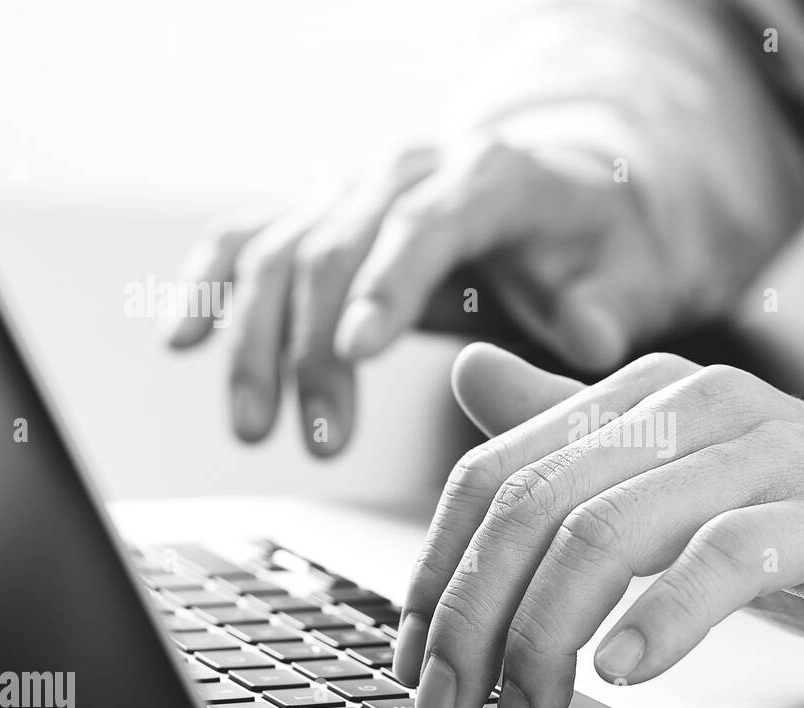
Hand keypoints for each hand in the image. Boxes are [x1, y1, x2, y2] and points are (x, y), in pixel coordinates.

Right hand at [165, 137, 692, 454]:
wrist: (564, 193)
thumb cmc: (594, 245)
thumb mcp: (624, 275)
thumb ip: (605, 309)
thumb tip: (590, 342)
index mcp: (489, 176)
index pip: (425, 225)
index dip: (387, 285)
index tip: (357, 352)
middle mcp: (407, 170)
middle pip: (334, 248)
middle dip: (315, 351)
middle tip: (321, 442)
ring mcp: (357, 187)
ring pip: (280, 252)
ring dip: (257, 344)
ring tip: (255, 430)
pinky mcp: (323, 212)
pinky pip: (250, 237)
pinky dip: (209, 284)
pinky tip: (180, 339)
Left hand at [394, 344, 803, 707]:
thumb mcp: (679, 477)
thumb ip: (574, 431)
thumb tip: (470, 374)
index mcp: (647, 395)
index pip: (499, 471)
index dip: (438, 570)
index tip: (416, 657)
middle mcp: (696, 406)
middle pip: (536, 504)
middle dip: (472, 615)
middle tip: (452, 703)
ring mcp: (763, 453)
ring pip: (609, 532)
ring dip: (545, 635)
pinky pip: (721, 560)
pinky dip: (659, 621)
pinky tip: (624, 670)